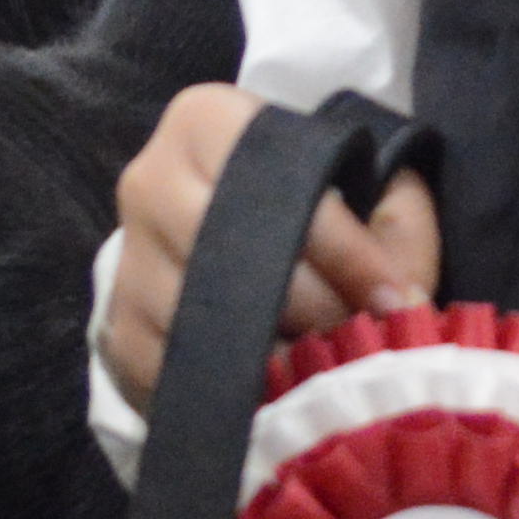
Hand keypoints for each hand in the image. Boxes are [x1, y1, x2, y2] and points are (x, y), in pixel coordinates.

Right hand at [101, 84, 441, 406]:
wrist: (230, 229)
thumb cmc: (308, 206)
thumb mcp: (367, 191)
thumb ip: (396, 227)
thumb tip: (399, 305)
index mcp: (208, 121)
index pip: (282, 190)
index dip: (347, 252)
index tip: (396, 300)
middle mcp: (151, 179)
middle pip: (236, 257)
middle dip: (314, 309)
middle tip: (363, 342)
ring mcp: (127, 256)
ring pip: (203, 319)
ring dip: (275, 359)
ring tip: (325, 373)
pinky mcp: (119, 325)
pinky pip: (170, 369)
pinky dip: (228, 392)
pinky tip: (273, 396)